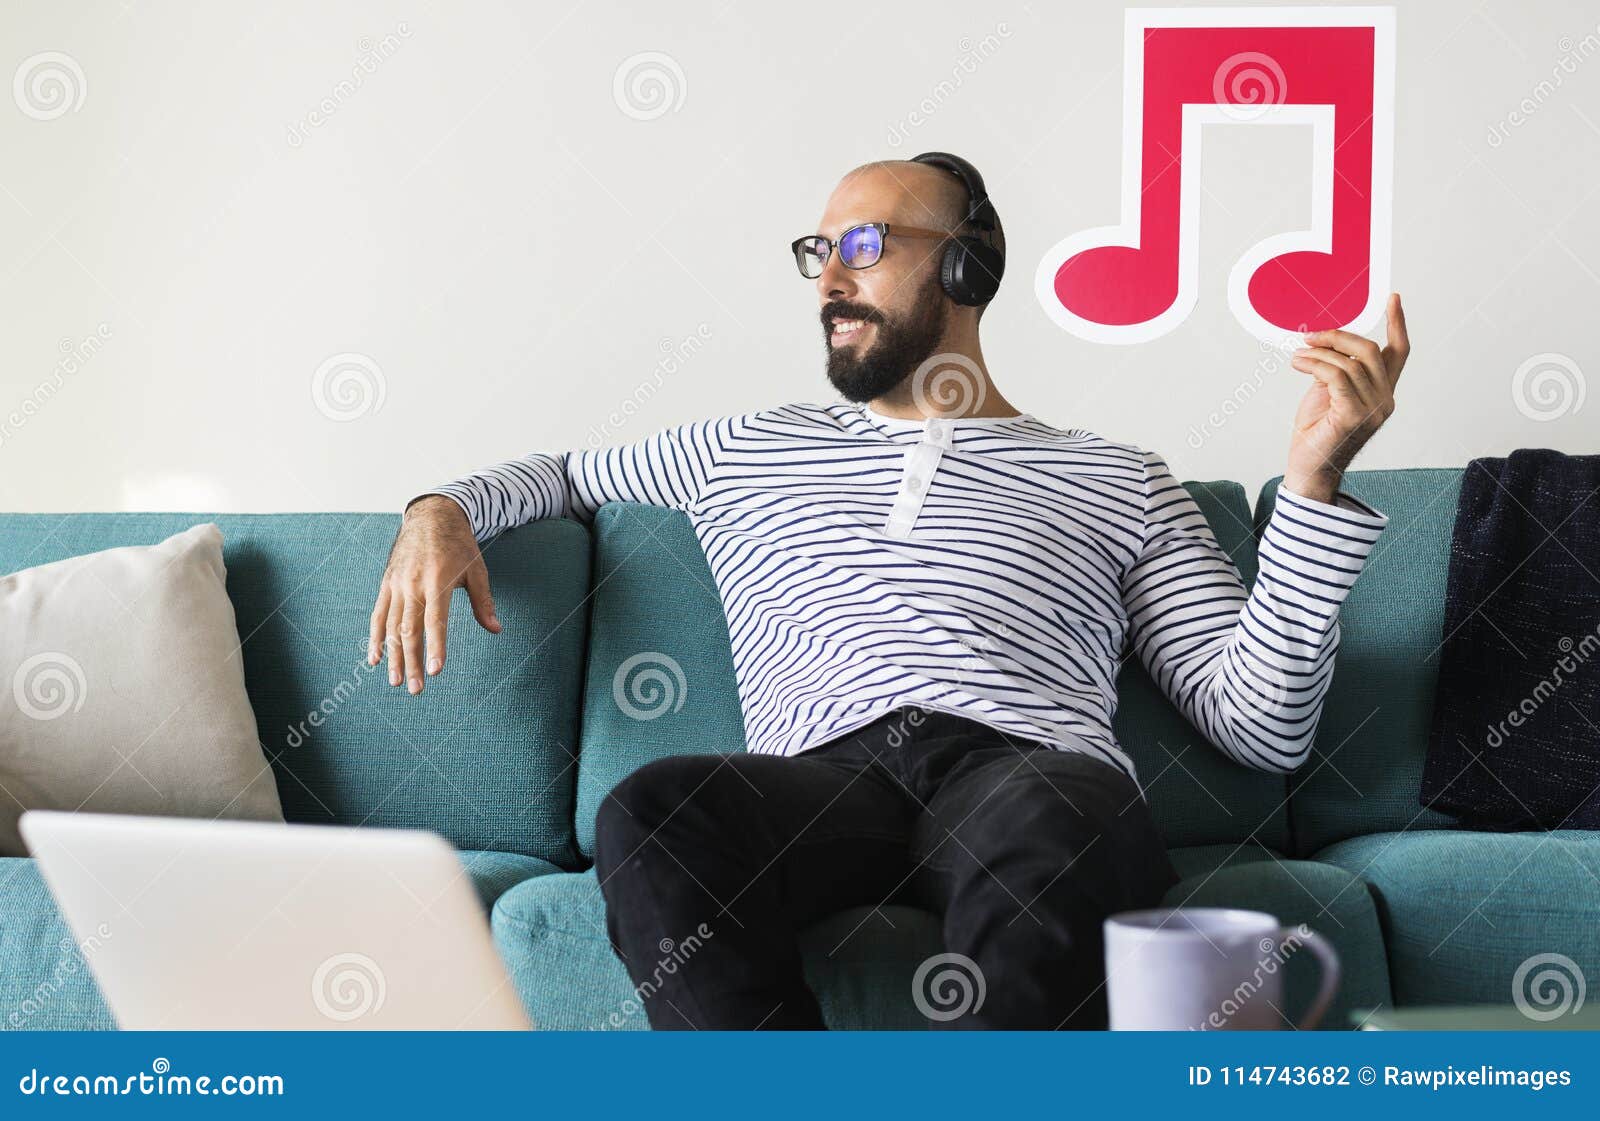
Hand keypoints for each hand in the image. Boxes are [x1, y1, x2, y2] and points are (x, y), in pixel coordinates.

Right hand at [368, 495, 501, 692]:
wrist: (430, 516)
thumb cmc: (459, 545)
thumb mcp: (477, 570)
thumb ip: (483, 601)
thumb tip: (496, 629)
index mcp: (438, 581)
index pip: (435, 621)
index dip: (435, 647)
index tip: (436, 671)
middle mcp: (413, 584)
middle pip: (409, 630)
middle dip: (412, 662)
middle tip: (416, 690)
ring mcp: (396, 584)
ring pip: (392, 627)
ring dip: (393, 657)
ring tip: (396, 682)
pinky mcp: (386, 584)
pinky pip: (379, 614)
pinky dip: (375, 638)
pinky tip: (375, 659)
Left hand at [1283, 292, 1409, 502]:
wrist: (1308, 468)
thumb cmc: (1317, 432)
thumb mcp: (1328, 393)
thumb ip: (1337, 370)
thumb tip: (1327, 345)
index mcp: (1382, 392)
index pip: (1399, 352)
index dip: (1398, 323)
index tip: (1393, 298)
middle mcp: (1384, 400)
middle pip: (1372, 351)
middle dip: (1340, 337)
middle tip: (1312, 335)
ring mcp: (1372, 409)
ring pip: (1351, 363)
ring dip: (1319, 352)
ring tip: (1298, 354)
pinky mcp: (1353, 415)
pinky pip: (1335, 377)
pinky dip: (1314, 364)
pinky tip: (1298, 363)